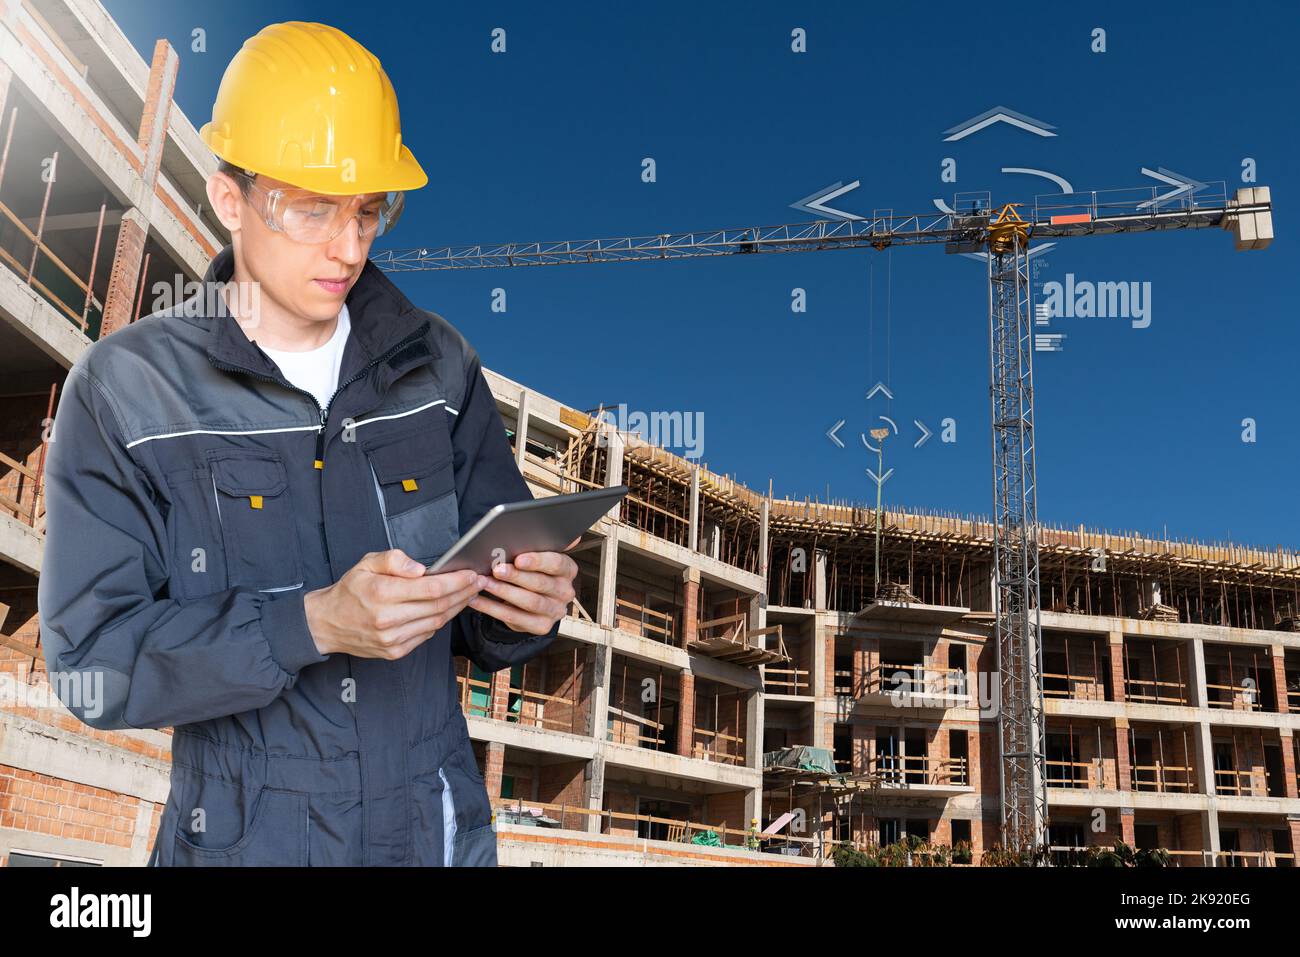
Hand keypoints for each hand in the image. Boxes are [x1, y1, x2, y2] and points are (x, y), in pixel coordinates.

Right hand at [303, 549, 480, 658]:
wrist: (327, 624)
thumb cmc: (349, 590)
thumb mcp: (365, 564)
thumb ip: (394, 560)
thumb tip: (421, 569)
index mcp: (382, 593)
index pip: (431, 588)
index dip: (457, 581)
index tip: (471, 574)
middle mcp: (388, 619)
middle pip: (439, 606)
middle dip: (463, 593)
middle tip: (478, 582)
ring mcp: (392, 639)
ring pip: (436, 623)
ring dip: (456, 608)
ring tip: (468, 594)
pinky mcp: (395, 651)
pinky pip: (426, 635)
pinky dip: (440, 621)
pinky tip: (448, 609)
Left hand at [468, 536, 578, 634]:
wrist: (527, 601)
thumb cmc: (528, 570)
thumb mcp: (535, 556)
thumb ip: (539, 543)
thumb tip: (552, 527)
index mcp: (568, 569)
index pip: (557, 563)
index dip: (538, 561)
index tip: (519, 558)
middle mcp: (566, 591)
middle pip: (542, 584)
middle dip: (517, 576)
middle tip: (496, 569)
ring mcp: (555, 611)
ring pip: (530, 602)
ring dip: (504, 592)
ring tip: (484, 582)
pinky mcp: (542, 626)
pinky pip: (515, 618)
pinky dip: (492, 609)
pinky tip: (476, 599)